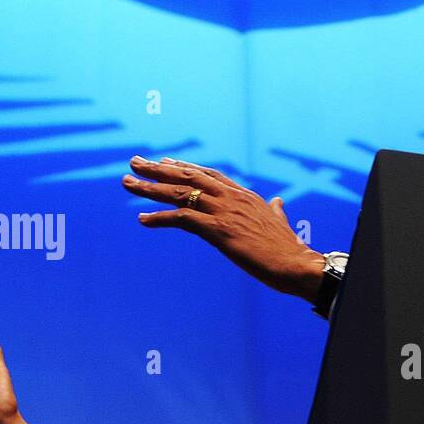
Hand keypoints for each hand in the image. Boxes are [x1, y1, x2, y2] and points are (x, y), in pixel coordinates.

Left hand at [122, 156, 325, 301]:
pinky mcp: (218, 230)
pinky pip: (181, 219)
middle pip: (189, 176)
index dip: (184, 166)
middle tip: (135, 162)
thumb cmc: (290, 249)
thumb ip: (275, 211)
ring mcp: (224, 212)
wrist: (295, 263)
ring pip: (180, 193)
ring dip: (150, 188)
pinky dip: (159, 218)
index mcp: (245, 195)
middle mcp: (231, 198)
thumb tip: (279, 203)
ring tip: (127, 183)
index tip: (165, 160)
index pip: (209, 174)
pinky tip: (142, 220)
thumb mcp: (280, 223)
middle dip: (159, 169)